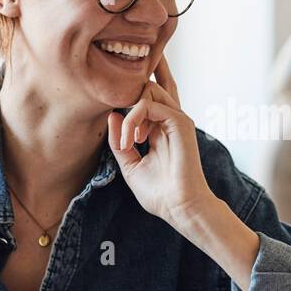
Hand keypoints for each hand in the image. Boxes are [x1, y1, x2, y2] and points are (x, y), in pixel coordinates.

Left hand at [108, 54, 213, 226]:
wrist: (179, 207)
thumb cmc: (159, 192)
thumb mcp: (129, 164)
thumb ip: (119, 140)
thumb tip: (111, 115)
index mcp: (160, 128)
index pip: (148, 96)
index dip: (130, 93)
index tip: (114, 120)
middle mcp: (170, 119)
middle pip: (150, 83)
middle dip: (128, 87)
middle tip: (121, 125)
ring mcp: (176, 118)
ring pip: (147, 88)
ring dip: (128, 112)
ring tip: (127, 142)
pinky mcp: (179, 121)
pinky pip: (147, 105)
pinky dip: (132, 121)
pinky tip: (131, 142)